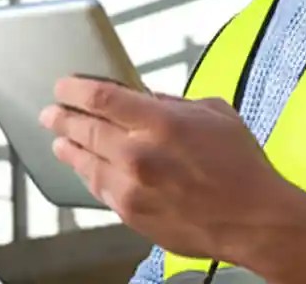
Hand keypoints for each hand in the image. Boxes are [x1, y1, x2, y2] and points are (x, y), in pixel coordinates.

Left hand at [37, 76, 290, 261]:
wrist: (254, 220)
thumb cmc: (240, 165)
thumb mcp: (213, 113)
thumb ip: (171, 103)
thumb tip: (143, 98)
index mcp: (161, 122)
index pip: (100, 98)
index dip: (74, 88)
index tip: (63, 85)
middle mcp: (139, 154)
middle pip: (83, 128)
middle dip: (61, 117)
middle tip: (50, 112)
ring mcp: (132, 187)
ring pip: (84, 162)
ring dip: (67, 147)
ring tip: (59, 141)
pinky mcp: (131, 214)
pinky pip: (98, 189)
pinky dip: (87, 174)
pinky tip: (84, 168)